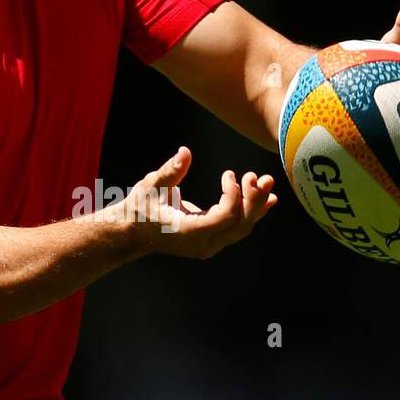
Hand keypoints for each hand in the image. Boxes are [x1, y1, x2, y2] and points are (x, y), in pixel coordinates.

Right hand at [108, 146, 276, 258]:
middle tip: (258, 175)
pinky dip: (251, 213)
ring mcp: (208, 246)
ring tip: (266, 182)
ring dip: (256, 205)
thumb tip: (185, 152)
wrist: (132, 234)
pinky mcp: (211, 242)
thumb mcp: (151, 187)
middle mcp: (202, 245)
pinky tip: (266, 198)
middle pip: (240, 225)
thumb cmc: (140, 208)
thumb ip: (170, 171)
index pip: (225, 217)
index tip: (229, 174)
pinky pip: (236, 229)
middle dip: (253, 199)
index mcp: (189, 232)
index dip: (234, 195)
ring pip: (242, 228)